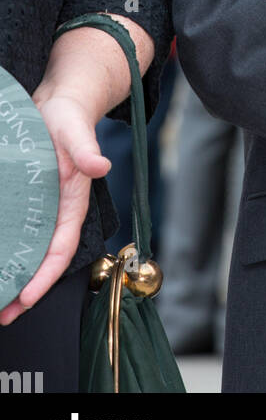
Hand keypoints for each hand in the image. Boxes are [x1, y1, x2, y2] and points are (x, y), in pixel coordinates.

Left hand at [0, 92, 109, 325]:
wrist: (60, 105)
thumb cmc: (71, 119)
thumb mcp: (77, 132)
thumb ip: (87, 150)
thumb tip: (101, 166)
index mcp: (73, 203)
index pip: (60, 249)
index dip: (45, 276)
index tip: (26, 297)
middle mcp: (58, 212)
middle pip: (43, 260)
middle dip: (25, 290)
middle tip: (3, 314)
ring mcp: (42, 209)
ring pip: (28, 252)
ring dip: (14, 277)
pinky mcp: (27, 202)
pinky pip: (17, 235)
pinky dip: (6, 253)